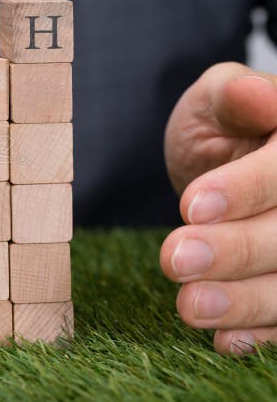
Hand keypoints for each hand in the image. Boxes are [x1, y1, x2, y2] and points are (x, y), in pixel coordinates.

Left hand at [162, 62, 276, 354]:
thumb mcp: (218, 96)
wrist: (228, 159)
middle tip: (175, 259)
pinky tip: (225, 341)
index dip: (247, 189)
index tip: (192, 205)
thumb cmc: (225, 122)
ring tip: (190, 307)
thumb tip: (261, 95)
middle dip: (236, 250)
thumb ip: (235, 95)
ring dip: (246, 301)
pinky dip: (262, 333)